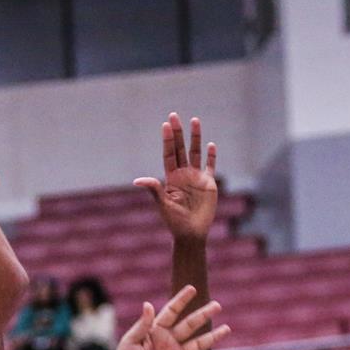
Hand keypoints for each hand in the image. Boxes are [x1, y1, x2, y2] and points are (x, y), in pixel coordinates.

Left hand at [109, 285, 226, 349]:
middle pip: (190, 325)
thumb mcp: (130, 341)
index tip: (192, 288)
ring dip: (212, 337)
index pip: (172, 312)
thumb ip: (142, 325)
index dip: (181, 300)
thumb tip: (148, 304)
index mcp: (157, 330)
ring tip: (227, 329)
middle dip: (203, 315)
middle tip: (217, 305)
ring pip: (197, 345)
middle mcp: (169, 341)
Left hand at [135, 112, 219, 242]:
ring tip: (195, 120)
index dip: (168, 140)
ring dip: (195, 137)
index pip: (169, 154)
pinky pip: (210, 166)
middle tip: (174, 115)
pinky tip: (210, 145)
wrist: (191, 234)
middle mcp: (183, 174)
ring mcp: (196, 177)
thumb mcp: (163, 204)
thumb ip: (154, 190)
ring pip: (195, 152)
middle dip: (178, 132)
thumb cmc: (174, 222)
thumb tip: (137, 180)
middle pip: (180, 148)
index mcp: (171, 178)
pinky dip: (211, 156)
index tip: (166, 125)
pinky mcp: (209, 184)